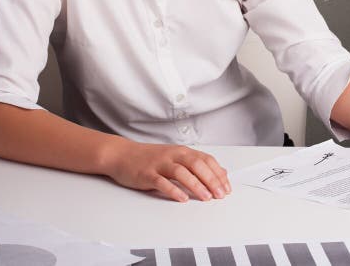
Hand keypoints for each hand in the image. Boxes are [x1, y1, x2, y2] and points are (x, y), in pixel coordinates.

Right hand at [105, 139, 231, 202]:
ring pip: (181, 172)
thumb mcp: (175, 157)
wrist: (122, 154)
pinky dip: (173, 190)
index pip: (205, 160)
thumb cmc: (150, 158)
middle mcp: (172, 155)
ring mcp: (160, 164)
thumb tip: (219, 171)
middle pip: (196, 165)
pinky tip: (181, 198)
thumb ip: (196, 163)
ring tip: (206, 197)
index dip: (218, 173)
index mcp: (181, 151)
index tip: (226, 187)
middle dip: (211, 180)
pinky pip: (162, 182)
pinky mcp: (147, 174)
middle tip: (220, 194)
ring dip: (196, 185)